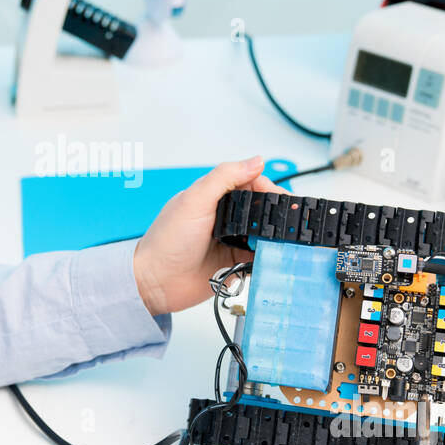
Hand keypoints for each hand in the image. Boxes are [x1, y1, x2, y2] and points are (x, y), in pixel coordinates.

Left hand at [132, 156, 289, 315]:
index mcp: (215, 195)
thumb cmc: (166, 241)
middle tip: (288, 221)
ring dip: (274, 236)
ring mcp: (231, 238)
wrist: (157, 282)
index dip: (269, 189)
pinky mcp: (235, 261)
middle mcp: (225, 215)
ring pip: (264, 232)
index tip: (279, 199)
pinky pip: (260, 256)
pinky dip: (268, 256)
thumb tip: (255, 161)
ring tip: (283, 240)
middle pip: (263, 208)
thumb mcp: (194, 200)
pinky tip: (272, 256)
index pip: (252, 183)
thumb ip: (224, 177)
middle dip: (277, 214)